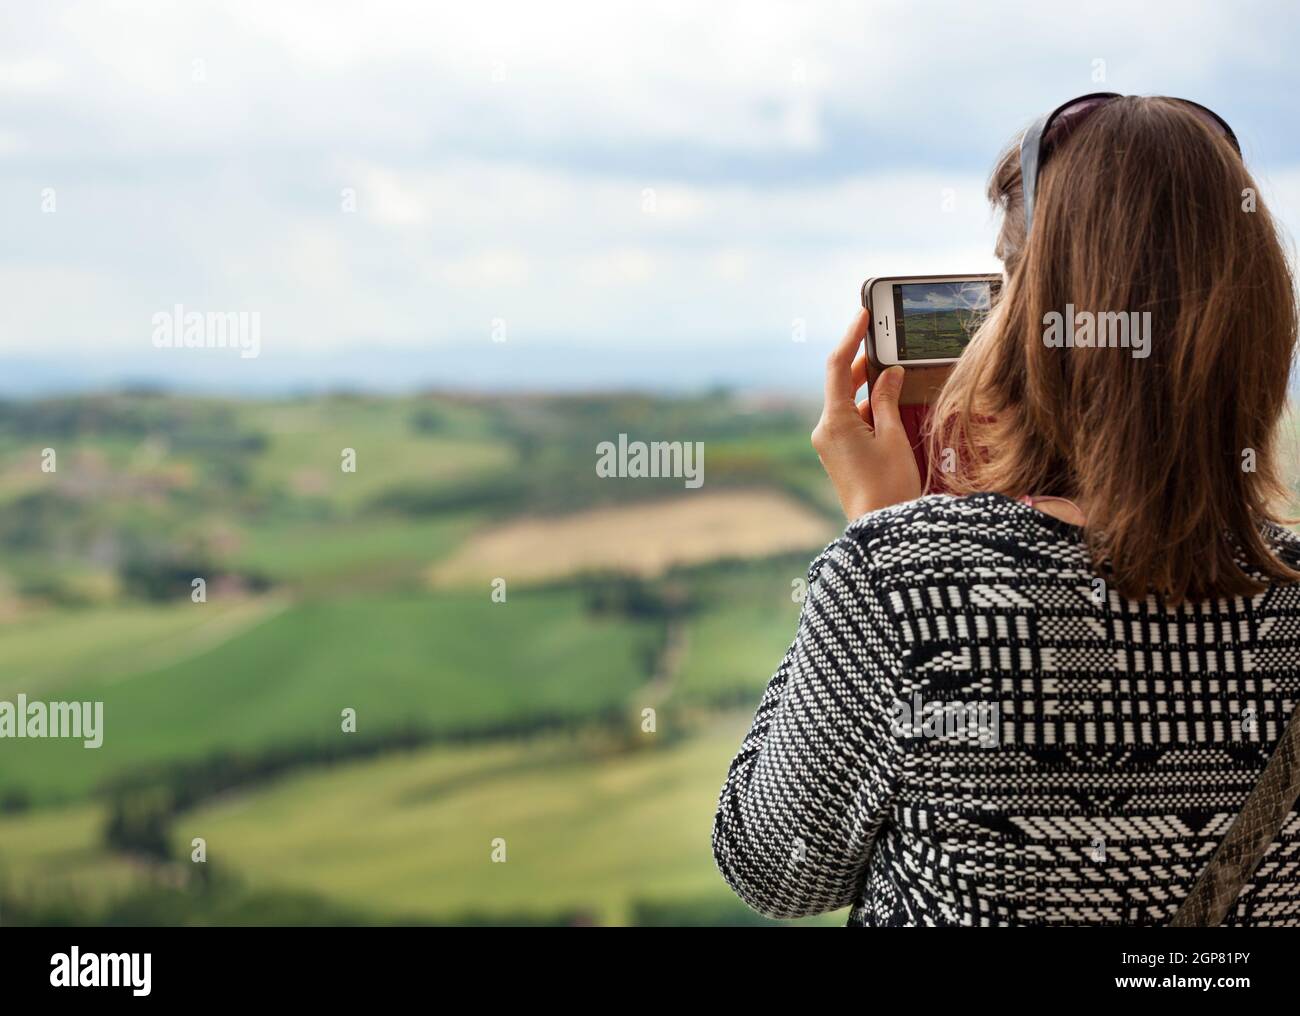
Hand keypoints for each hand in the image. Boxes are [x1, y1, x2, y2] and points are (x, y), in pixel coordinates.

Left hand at [811, 308, 921, 520]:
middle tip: (884, 341)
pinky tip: (891, 404)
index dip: (851, 337)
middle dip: (862, 362)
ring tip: (895, 372)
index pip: (837, 366)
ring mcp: (829, 443)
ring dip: (868, 387)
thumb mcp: (893, 437)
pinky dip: (868, 408)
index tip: (864, 314)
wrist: (879, 530)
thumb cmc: (889, 486)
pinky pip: (850, 420)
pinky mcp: (837, 454)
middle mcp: (824, 430)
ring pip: (846, 402)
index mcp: (834, 421)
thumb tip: (889, 373)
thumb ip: (888, 400)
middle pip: (840, 383)